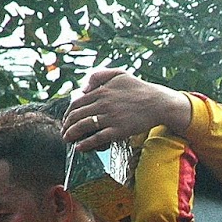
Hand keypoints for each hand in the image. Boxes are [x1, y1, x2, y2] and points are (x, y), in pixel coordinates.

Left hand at [63, 69, 191, 149]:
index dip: (67, 113)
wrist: (157, 103)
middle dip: (66, 125)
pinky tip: (79, 147)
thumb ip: (98, 76)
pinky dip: (86, 144)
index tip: (65, 120)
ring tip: (67, 140)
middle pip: (76, 116)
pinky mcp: (118, 131)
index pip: (76, 103)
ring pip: (83, 127)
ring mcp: (110, 118)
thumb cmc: (139, 88)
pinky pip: (97, 138)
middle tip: (63, 132)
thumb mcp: (118, 74)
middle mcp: (103, 104)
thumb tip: (83, 89)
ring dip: (71, 134)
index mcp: (101, 91)